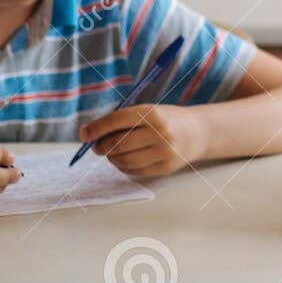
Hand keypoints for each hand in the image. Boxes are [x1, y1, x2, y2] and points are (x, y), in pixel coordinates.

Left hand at [80, 105, 204, 176]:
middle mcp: (161, 132)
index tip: (83, 134)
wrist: (197, 133)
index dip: (97, 128)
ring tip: (111, 153)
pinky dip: (123, 166)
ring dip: (111, 158)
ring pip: (124, 160)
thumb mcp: (148, 111)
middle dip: (101, 146)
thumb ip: (122, 121)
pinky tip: (124, 159)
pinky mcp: (165, 167)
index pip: (118, 120)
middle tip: (96, 146)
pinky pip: (134, 170)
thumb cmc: (165, 119)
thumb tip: (88, 135)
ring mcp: (164, 152)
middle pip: (119, 143)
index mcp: (154, 113)